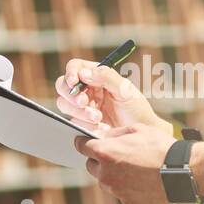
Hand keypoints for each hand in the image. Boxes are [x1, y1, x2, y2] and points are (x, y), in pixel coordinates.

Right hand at [54, 60, 171, 136]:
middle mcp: (87, 89)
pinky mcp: (82, 122)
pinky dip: (85, 124)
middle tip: (83, 103)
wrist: (141, 136)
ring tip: (98, 118)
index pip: (75, 67)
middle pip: (63, 85)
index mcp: (96, 76)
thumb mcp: (126, 90)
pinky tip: (101, 128)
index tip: (74, 82)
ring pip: (64, 104)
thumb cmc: (136, 110)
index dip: (71, 73)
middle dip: (71, 95)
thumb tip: (83, 73)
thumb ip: (106, 77)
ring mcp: (83, 106)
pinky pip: (73, 121)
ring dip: (79, 111)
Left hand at [73, 123, 177, 203]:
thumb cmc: (160, 147)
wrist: (181, 171)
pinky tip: (140, 178)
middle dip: (99, 159)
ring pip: (105, 180)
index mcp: (105, 153)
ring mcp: (116, 190)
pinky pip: (119, 191)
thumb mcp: (136, 129)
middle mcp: (105, 174)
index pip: (81, 146)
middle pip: (91, 165)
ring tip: (132, 166)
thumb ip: (114, 134)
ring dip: (112, 173)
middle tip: (116, 153)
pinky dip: (125, 185)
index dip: (83, 142)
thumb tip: (104, 137)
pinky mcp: (126, 201)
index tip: (85, 141)